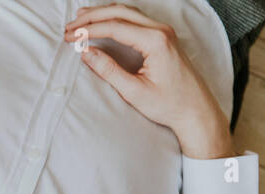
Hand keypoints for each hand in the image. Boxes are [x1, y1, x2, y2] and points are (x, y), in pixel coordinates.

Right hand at [64, 5, 232, 158]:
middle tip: (69, 27)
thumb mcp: (134, 91)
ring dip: (103, 14)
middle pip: (121, 12)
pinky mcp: (163, 37)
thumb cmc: (168, 103)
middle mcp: (161, 30)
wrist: (195, 109)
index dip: (88, 31)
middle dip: (93, 17)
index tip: (69, 38)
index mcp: (155, 41)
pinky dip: (116, 18)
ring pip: (128, 12)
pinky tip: (103, 21)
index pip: (115, 27)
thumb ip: (108, 70)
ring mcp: (163, 31)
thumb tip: (86, 53)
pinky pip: (136, 19)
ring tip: (80, 18)